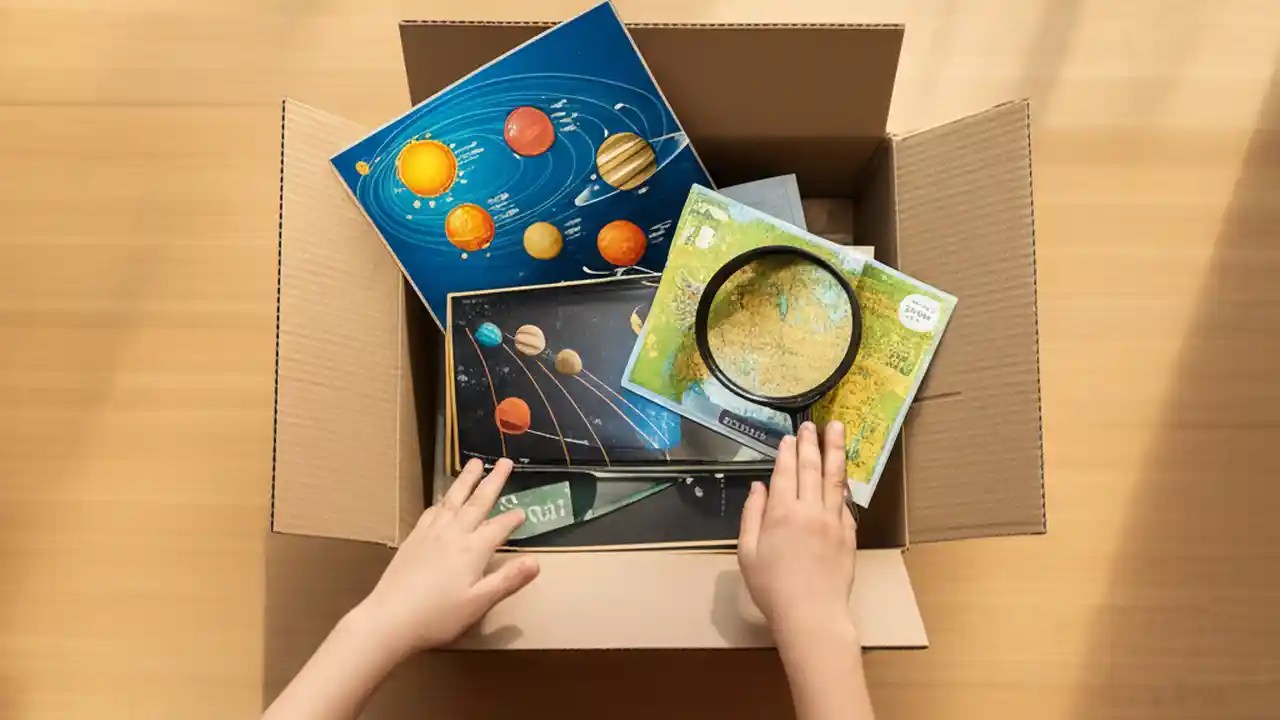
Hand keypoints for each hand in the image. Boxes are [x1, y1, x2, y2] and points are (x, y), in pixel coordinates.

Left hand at [352, 458, 538, 655]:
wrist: (389, 618)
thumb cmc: (438, 616)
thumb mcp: (479, 603)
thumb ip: (508, 580)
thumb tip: (536, 561)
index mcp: (473, 550)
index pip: (499, 527)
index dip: (513, 519)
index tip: (523, 510)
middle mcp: (453, 534)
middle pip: (477, 502)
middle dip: (493, 481)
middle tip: (505, 462)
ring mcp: (431, 533)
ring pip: (453, 499)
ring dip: (466, 480)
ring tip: (475, 463)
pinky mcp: (413, 538)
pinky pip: (432, 510)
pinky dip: (442, 499)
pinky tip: (443, 499)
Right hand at [738, 421, 856, 644]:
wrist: (811, 613)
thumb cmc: (772, 587)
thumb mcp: (747, 552)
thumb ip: (752, 515)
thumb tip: (759, 487)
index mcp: (781, 513)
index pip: (786, 472)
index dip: (787, 452)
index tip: (789, 436)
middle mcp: (809, 510)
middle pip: (811, 468)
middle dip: (810, 444)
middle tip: (811, 425)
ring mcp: (833, 521)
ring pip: (834, 478)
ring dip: (834, 451)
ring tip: (837, 429)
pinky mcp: (848, 534)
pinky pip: (845, 503)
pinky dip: (842, 485)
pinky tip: (842, 474)